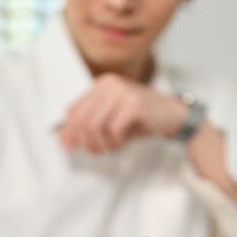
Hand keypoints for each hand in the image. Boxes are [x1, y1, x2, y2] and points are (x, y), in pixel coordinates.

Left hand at [59, 73, 187, 153]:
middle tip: (97, 151)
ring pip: (95, 127)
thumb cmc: (141, 119)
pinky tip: (122, 142)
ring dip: (101, 144)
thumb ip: (89, 122)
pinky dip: (116, 142)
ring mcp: (122, 92)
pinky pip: (113, 130)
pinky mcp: (134, 104)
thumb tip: (63, 137)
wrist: (173, 115)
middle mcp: (109, 84)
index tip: (69, 147)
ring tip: (112, 147)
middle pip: (82, 120)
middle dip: (86, 142)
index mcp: (101, 84)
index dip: (68, 132)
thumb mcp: (111, 117)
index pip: (74, 110)